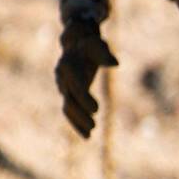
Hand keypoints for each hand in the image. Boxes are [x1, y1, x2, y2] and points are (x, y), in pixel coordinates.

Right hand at [54, 19, 117, 137]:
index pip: (76, 86)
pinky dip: (77, 124)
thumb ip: (104, 53)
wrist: (75, 42)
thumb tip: (115, 64)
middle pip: (70, 100)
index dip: (84, 99)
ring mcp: (64, 87)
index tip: (96, 110)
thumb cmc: (89, 44)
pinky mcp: (69, 94)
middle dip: (81, 114)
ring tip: (90, 134)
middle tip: (94, 126)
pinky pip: (70, 111)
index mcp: (68, 65)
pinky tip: (87, 136)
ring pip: (68, 108)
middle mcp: (62, 78)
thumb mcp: (97, 45)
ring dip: (78, 122)